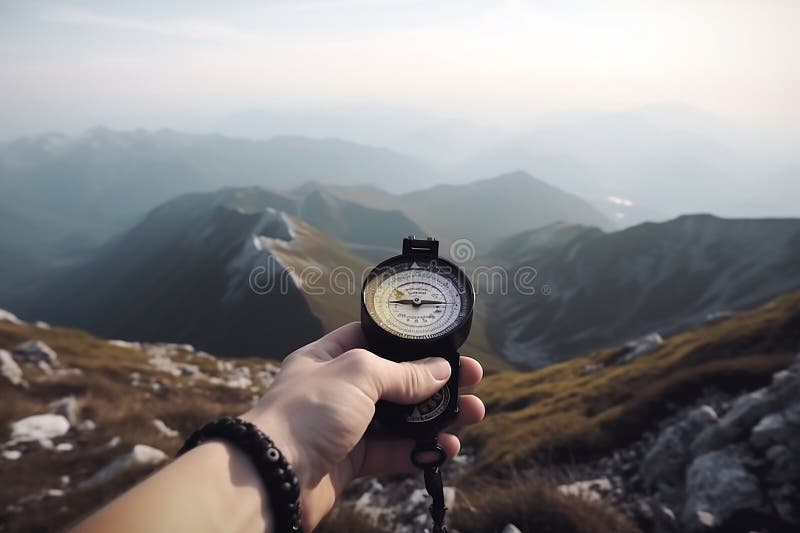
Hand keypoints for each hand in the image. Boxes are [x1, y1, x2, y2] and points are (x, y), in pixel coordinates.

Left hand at [242, 322, 484, 530]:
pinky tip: (447, 448)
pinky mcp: (351, 461)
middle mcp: (337, 390)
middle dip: (436, 383)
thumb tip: (441, 371)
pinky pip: (393, 452)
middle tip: (473, 382)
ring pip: (400, 419)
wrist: (272, 476)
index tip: (444, 345)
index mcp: (328, 357)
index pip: (373, 339)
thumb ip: (402, 372)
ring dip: (437, 417)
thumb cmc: (304, 414)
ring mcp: (345, 426)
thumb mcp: (357, 375)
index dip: (410, 341)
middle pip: (396, 381)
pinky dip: (420, 450)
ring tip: (473, 414)